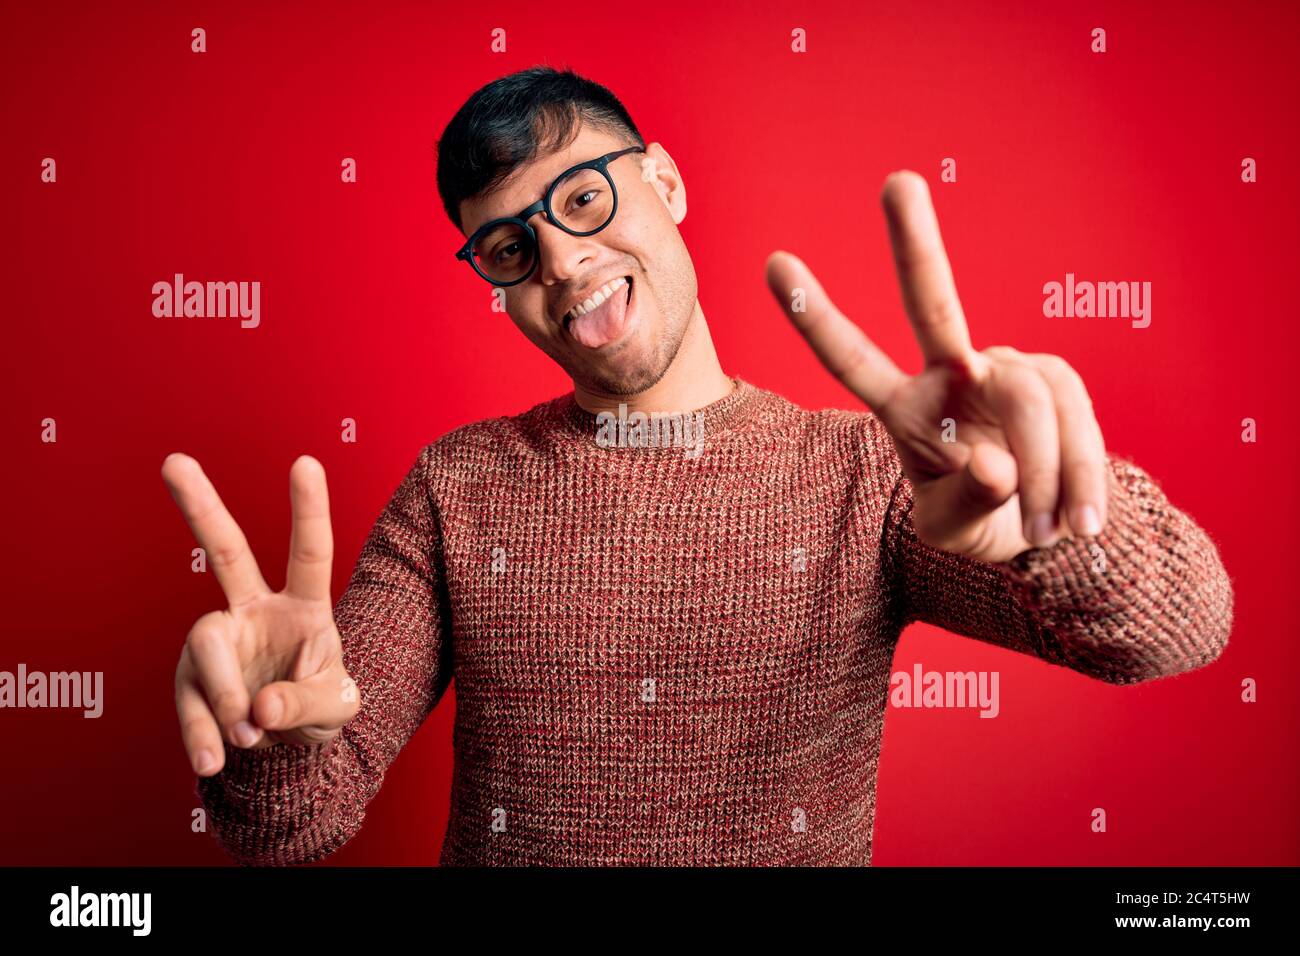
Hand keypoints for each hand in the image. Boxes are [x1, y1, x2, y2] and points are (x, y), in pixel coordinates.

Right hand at [162, 453, 359, 776]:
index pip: (310, 552)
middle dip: (200, 506)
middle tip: (173, 460)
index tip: (305, 461)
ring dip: (226, 697)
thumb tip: (259, 711)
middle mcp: (255, 610)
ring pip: (205, 646)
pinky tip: (213, 762)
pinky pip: (189, 703)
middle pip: (226, 551)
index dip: (308, 509)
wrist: (284, 748)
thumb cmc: (319, 706)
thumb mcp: (337, 708)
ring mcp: (218, 641)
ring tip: (250, 735)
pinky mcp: (190, 679)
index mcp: (304, 605)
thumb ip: (307, 705)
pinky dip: (202, 737)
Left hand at [765, 170, 1106, 563]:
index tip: (774, 263)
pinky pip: (1076, 422)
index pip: (852, 360)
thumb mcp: (954, 530)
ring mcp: (1006, 370)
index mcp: (903, 407)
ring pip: (1032, 404)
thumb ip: (968, 503)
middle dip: (915, 243)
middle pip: (933, 303)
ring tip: (1052, 532)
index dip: (815, 318)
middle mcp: (950, 372)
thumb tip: (994, 465)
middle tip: (897, 181)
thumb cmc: (977, 521)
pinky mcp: (1057, 380)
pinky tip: (1081, 520)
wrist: (1039, 528)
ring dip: (1049, 476)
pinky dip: (1081, 476)